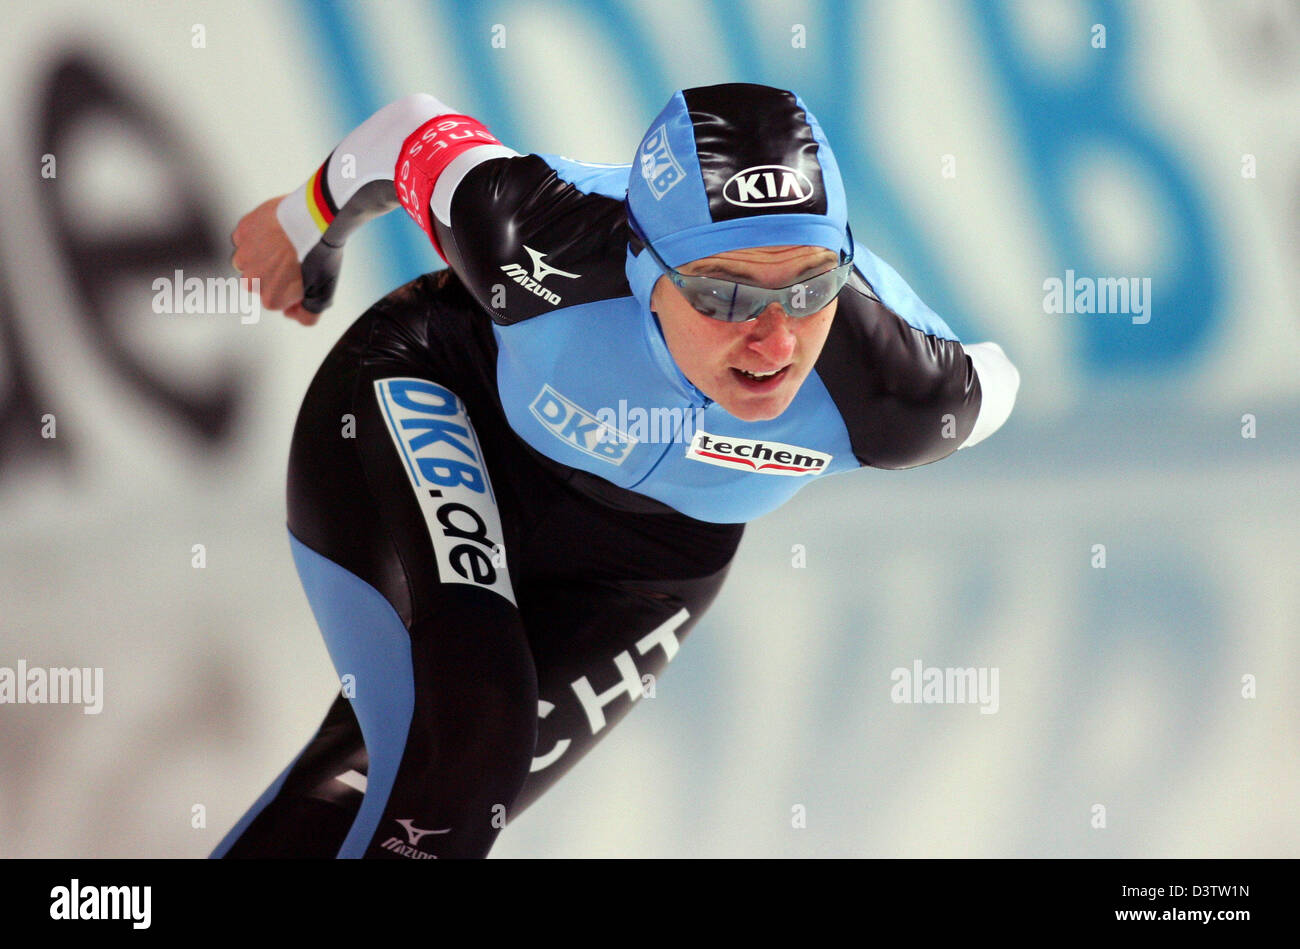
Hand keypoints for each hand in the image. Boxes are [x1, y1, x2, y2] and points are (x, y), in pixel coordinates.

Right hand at [230, 196, 316, 324]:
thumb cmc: (321, 255)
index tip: (301, 274)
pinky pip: (246, 237)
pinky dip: (257, 234)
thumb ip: (307, 314)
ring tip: (285, 243)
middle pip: (261, 280)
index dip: (290, 286)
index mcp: (270, 299)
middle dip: (274, 272)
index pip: (276, 298)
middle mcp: (251, 281)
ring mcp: (244, 255)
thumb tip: (291, 315)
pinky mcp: (242, 231)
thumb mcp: (323, 294)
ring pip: (250, 258)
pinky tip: (276, 230)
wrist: (316, 219)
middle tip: (294, 257)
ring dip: (262, 253)